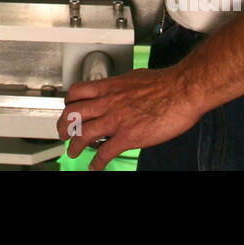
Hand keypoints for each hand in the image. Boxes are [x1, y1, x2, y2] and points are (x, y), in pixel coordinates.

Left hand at [56, 67, 202, 169]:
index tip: (68, 108)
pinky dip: (97, 162)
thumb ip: (122, 87)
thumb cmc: (164, 83)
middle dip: (63, 125)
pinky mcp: (127, 136)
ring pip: (82, 133)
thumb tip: (121, 90)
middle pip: (73, 113)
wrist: (181, 91)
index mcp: (110, 87)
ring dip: (74, 145)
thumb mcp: (135, 78)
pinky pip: (104, 152)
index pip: (77, 92)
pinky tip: (96, 166)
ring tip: (72, 151)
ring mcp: (115, 120)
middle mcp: (108, 102)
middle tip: (62, 132)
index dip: (68, 102)